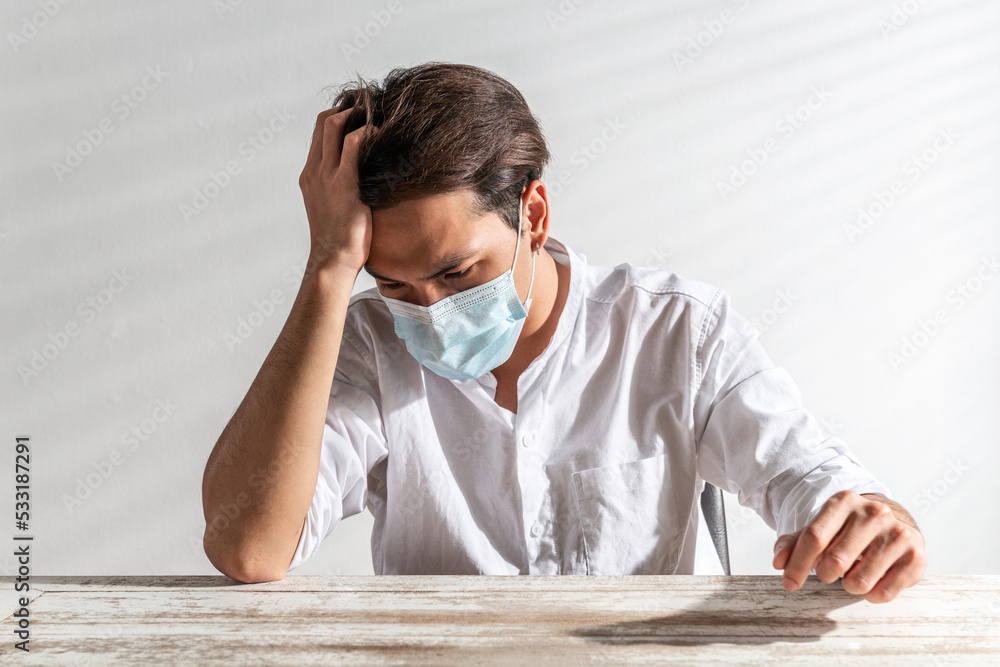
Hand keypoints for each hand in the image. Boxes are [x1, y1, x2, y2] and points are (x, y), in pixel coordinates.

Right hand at [298, 106, 376, 278]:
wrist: (332, 261)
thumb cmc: (338, 241)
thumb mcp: (331, 209)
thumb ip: (338, 190)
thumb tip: (359, 182)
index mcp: (309, 176)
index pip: (317, 132)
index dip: (337, 115)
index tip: (357, 111)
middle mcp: (314, 171)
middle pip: (324, 121)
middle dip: (348, 106)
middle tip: (370, 102)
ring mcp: (327, 176)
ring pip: (334, 125)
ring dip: (357, 112)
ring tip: (378, 110)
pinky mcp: (344, 184)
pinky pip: (354, 145)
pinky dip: (367, 131)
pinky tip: (381, 132)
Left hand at [772, 490, 926, 602]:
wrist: (896, 527)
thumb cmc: (851, 531)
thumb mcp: (821, 529)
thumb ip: (793, 543)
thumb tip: (778, 562)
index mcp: (844, 501)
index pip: (814, 537)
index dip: (797, 564)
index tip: (789, 584)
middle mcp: (873, 512)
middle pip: (834, 561)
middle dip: (825, 575)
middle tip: (829, 572)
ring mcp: (897, 533)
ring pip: (858, 581)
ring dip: (849, 586)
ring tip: (854, 574)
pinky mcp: (916, 556)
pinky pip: (884, 592)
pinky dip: (872, 595)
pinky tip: (874, 581)